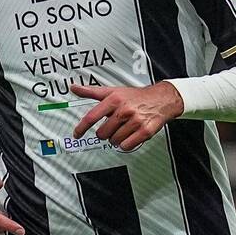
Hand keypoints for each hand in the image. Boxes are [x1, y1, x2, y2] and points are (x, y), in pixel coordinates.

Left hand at [69, 80, 183, 151]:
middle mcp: (124, 110)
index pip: (92, 116)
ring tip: (122, 130)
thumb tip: (74, 88)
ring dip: (116, 139)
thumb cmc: (135, 97)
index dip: (81, 128)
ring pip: (114, 141)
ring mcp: (135, 121)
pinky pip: (126, 146)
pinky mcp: (145, 131)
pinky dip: (126, 144)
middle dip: (104, 133)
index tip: (77, 134)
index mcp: (114, 99)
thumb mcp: (113, 91)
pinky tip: (129, 136)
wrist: (161, 99)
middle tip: (112, 127)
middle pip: (102, 133)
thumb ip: (92, 91)